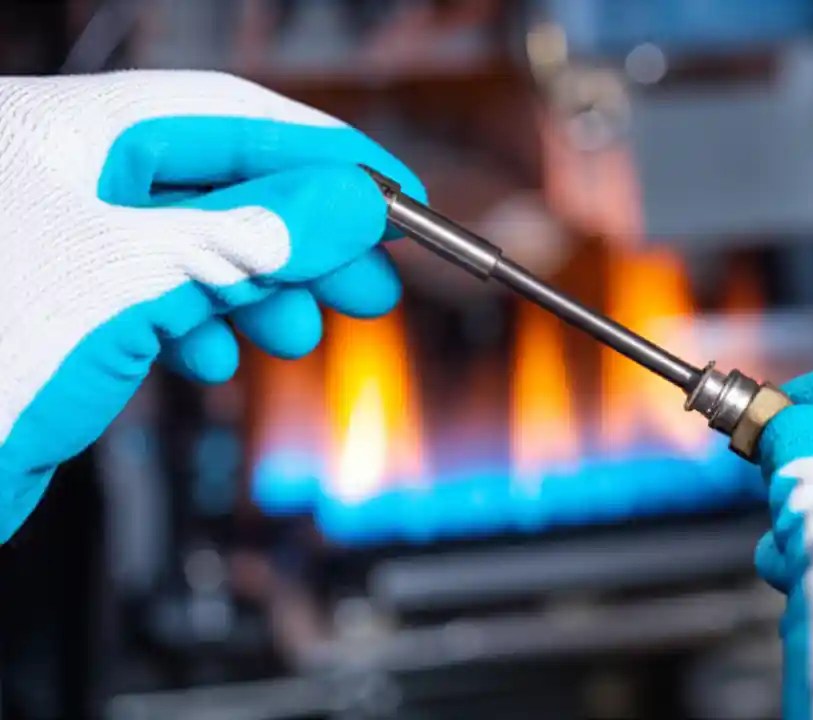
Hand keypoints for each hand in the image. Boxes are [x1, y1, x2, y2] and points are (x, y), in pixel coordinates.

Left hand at [0, 71, 424, 541]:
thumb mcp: (138, 276)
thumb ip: (253, 233)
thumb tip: (348, 204)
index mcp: (55, 132)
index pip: (221, 115)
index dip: (320, 153)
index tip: (391, 193)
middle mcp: (54, 176)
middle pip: (217, 184)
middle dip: (302, 235)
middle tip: (370, 277)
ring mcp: (56, 242)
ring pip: (194, 245)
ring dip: (262, 287)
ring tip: (306, 326)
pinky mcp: (61, 308)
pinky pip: (158, 295)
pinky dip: (208, 322)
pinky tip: (226, 352)